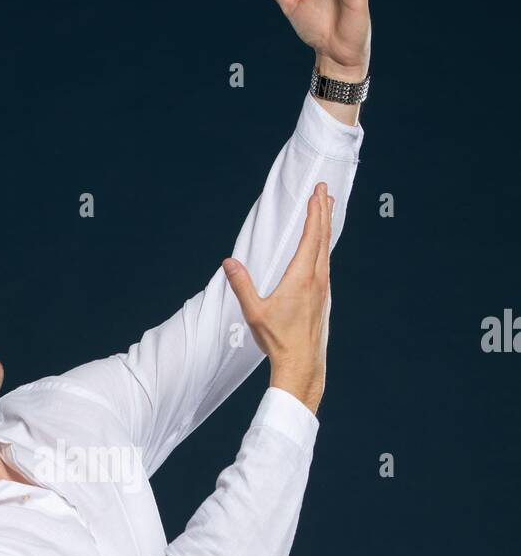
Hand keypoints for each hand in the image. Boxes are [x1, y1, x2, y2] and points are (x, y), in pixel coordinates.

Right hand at [222, 182, 332, 414]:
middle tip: (325, 190)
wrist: (302, 364)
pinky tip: (321, 249)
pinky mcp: (323, 297)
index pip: (311, 235)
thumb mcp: (254, 311)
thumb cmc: (278, 340)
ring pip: (327, 250)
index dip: (315, 210)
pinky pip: (326, 263)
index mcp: (302, 277)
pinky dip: (324, 247)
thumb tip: (228, 262)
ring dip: (325, 228)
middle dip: (323, 211)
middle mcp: (317, 278)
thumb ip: (241, 284)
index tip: (318, 191)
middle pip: (323, 237)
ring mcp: (323, 288)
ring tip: (326, 212)